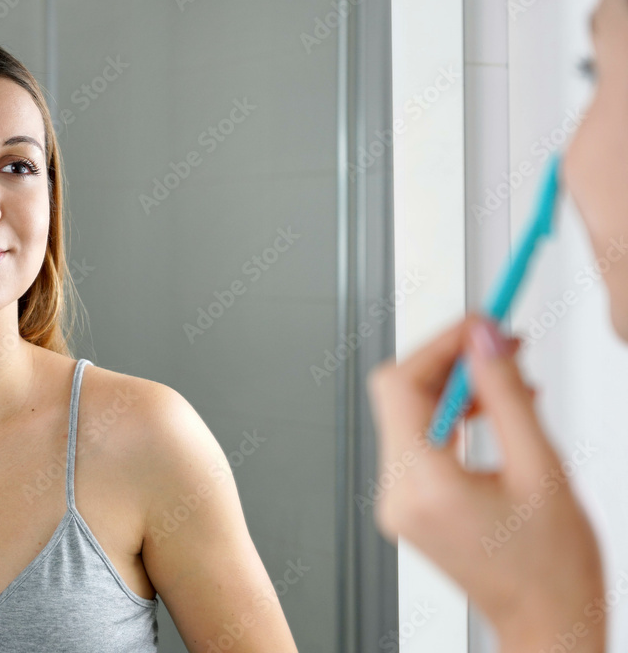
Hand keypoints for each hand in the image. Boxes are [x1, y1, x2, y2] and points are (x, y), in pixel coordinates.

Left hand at [366, 314, 605, 651]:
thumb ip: (509, 395)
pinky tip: (496, 416)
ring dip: (457, 391)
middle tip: (503, 348)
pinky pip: (419, 442)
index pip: (399, 384)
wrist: (546, 625)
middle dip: (451, 364)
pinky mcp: (407, 505)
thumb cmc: (553, 568)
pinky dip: (453, 419)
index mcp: (423, 484)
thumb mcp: (542, 468)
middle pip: (400, 395)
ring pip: (410, 415)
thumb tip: (483, 339)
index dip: (438, 344)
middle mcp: (396, 493)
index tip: (479, 325)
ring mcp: (397, 502)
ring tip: (513, 387)